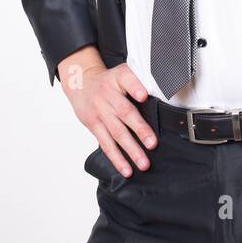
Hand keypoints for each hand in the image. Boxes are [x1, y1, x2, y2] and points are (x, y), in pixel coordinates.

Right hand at [57, 47, 156, 177]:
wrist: (79, 83)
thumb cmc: (107, 81)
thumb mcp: (121, 73)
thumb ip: (139, 81)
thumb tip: (161, 94)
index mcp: (118, 78)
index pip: (126, 79)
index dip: (135, 87)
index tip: (144, 96)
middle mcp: (108, 95)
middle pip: (124, 112)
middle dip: (139, 129)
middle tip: (152, 144)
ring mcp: (100, 112)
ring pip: (116, 132)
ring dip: (131, 149)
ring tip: (143, 164)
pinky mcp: (93, 125)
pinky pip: (106, 143)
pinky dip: (117, 158)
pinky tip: (126, 169)